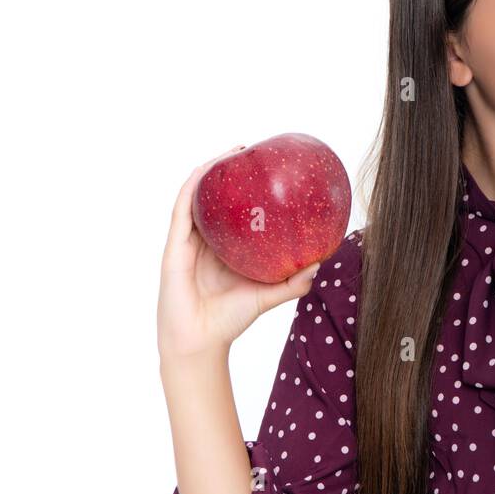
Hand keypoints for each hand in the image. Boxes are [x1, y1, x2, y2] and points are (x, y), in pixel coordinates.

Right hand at [156, 145, 321, 362]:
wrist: (200, 342)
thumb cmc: (229, 321)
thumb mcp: (267, 296)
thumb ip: (292, 282)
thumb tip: (320, 264)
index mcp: (224, 250)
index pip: (234, 214)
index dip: (246, 192)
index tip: (266, 172)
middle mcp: (205, 242)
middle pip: (214, 199)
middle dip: (228, 172)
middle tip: (250, 151)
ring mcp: (187, 242)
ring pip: (195, 197)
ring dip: (210, 171)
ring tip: (230, 151)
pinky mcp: (174, 247)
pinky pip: (182, 209)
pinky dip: (192, 187)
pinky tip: (206, 170)